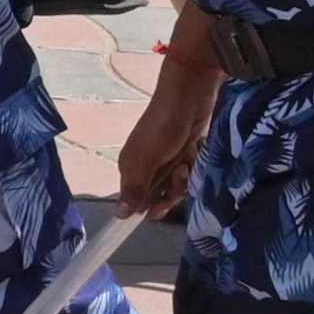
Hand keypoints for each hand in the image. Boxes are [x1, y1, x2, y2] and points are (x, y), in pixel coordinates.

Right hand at [117, 36, 221, 218]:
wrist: (189, 97)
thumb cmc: (163, 127)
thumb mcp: (146, 160)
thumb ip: (135, 188)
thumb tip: (119, 216)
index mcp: (131, 168)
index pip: (136, 200)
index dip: (149, 207)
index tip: (161, 208)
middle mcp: (147, 166)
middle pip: (158, 196)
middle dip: (170, 193)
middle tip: (178, 180)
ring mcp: (166, 160)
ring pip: (176, 186)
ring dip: (183, 180)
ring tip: (186, 163)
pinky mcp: (185, 154)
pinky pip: (189, 174)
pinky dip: (193, 169)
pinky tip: (194, 156)